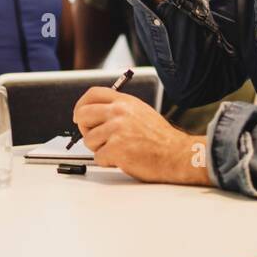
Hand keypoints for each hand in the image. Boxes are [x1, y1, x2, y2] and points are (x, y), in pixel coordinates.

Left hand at [73, 88, 208, 184]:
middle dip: (85, 129)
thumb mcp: (140, 112)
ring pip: (89, 140)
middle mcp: (119, 112)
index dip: (81, 105)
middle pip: (83, 115)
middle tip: (96, 137)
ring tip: (118, 150)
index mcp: (125, 101)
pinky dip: (108, 162)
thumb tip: (96, 114)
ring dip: (100, 149)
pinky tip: (123, 159)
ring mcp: (117, 130)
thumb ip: (119, 109)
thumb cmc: (161, 138)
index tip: (79, 115)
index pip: (93, 94)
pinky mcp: (116, 148)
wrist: (176, 154)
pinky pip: (98, 157)